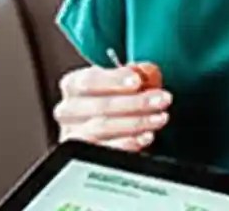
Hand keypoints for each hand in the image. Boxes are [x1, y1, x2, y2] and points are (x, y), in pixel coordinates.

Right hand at [54, 63, 171, 151]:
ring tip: (159, 118)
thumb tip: (145, 73)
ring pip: (103, 128)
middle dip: (136, 102)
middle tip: (161, 99)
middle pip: (100, 106)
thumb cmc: (111, 100)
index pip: (89, 80)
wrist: (100, 127)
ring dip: (137, 122)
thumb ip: (132, 76)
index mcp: (72, 85)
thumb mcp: (119, 84)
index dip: (113, 80)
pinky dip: (129, 143)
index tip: (137, 80)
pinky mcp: (84, 154)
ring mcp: (73, 134)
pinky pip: (107, 149)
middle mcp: (67, 110)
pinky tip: (146, 136)